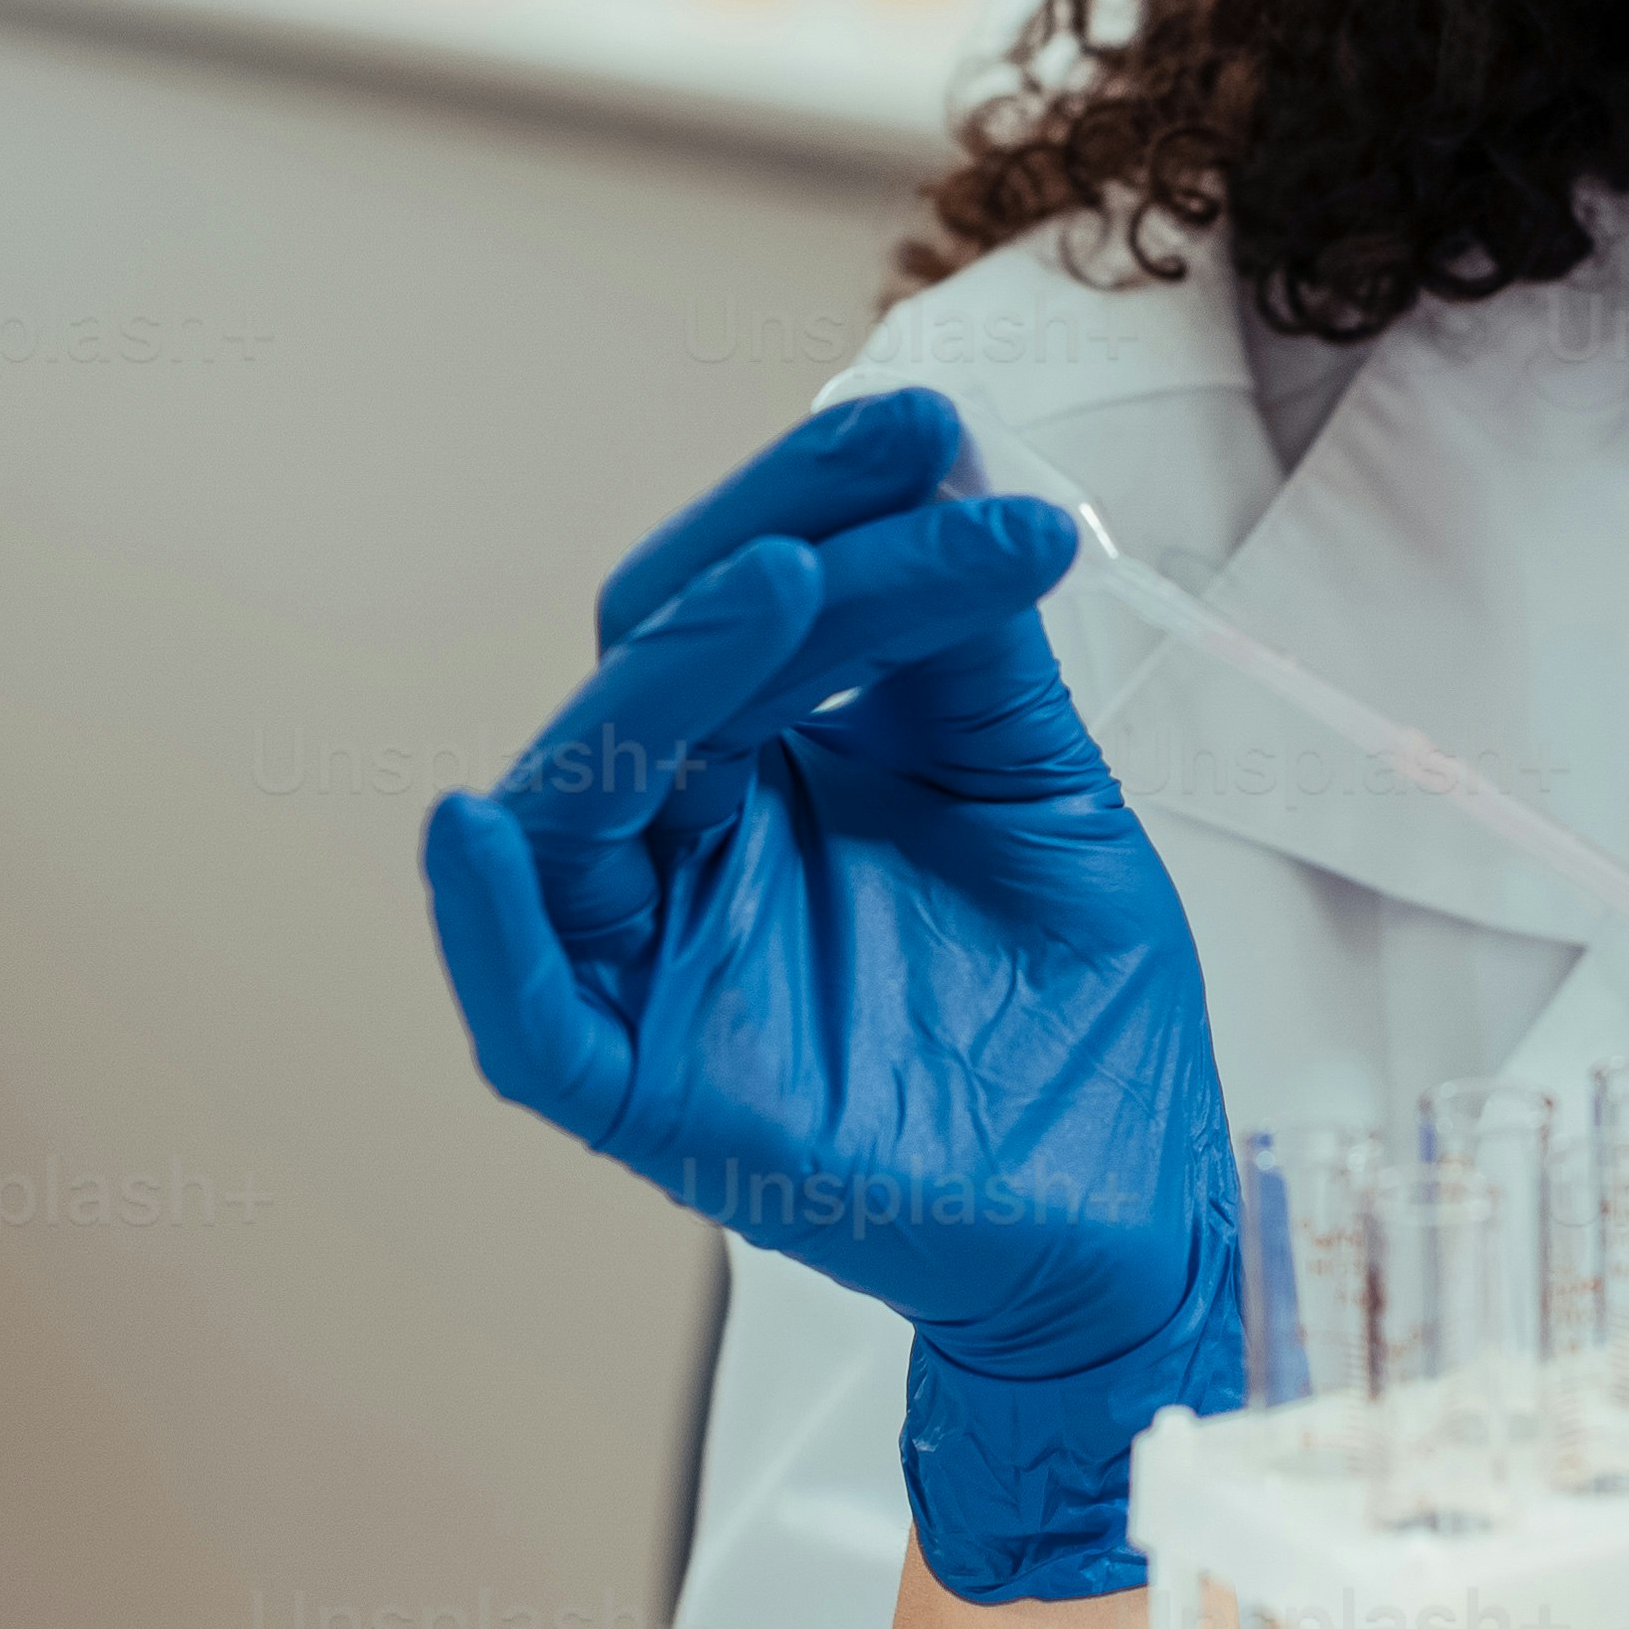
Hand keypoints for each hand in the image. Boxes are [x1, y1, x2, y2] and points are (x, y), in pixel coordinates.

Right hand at [420, 386, 1238, 1602]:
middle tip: (901, 470)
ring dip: (668, 680)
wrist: (1139, 1204)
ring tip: (784, 589)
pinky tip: (493, 829)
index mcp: (763, 767)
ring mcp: (658, 969)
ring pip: (580, 800)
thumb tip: (935, 455)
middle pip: (653, 663)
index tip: (932, 425)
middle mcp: (687, 851)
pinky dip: (490, 928)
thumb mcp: (1034, 786)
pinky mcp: (652, 1098)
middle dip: (770, 549)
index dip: (815, 502)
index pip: (738, 602)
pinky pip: (524, 1018)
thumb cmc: (1072, 1009)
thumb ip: (967, 643)